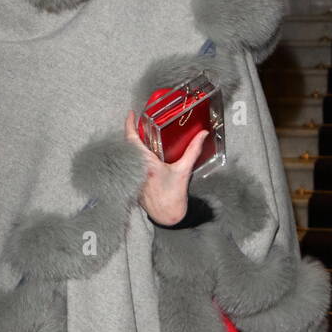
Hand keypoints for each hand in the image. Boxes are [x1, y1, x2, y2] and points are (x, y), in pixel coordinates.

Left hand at [125, 111, 209, 225]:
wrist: (167, 216)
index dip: (129, 125)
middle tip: (140, 122)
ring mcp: (132, 177)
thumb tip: (202, 134)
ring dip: (133, 145)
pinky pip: (130, 165)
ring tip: (141, 135)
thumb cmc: (174, 196)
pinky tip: (143, 153)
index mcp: (147, 164)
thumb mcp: (184, 170)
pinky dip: (134, 157)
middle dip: (133, 132)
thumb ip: (193, 150)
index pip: (132, 140)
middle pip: (128, 145)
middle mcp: (136, 170)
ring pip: (128, 155)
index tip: (131, 114)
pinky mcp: (132, 184)